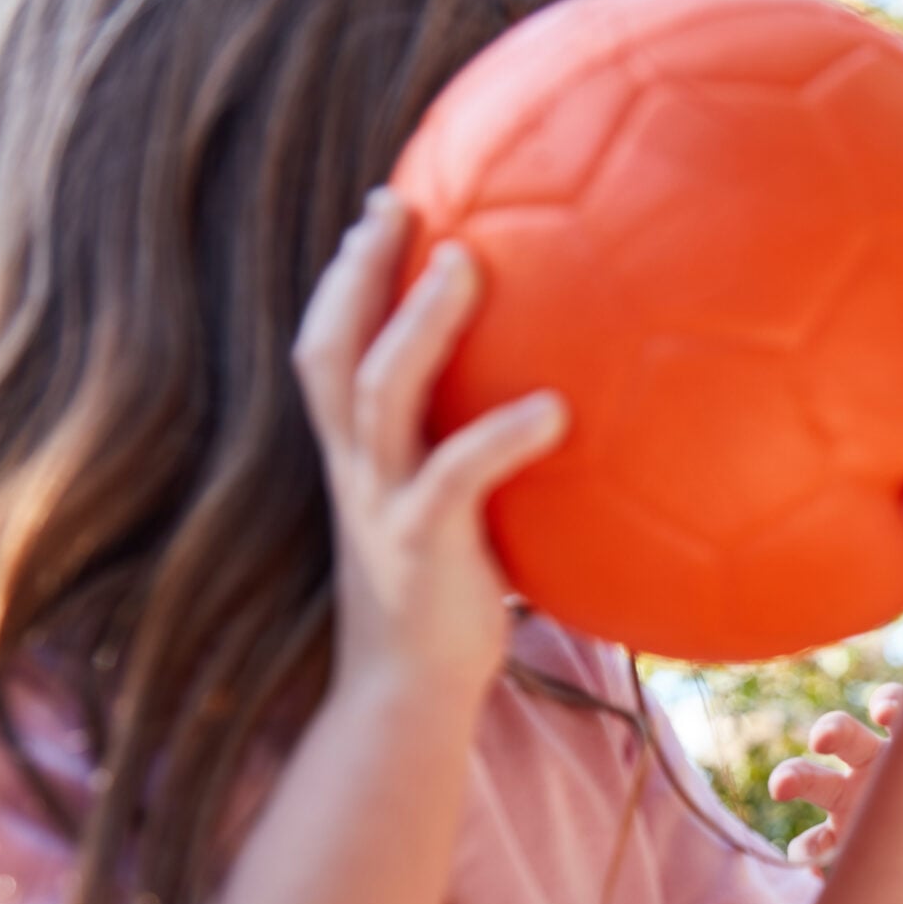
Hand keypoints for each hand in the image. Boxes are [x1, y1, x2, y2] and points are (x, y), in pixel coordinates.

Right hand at [292, 189, 569, 701]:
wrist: (408, 699)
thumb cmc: (445, 611)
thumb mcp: (458, 525)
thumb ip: (486, 469)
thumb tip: (571, 420)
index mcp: (361, 459)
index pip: (332, 349)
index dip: (347, 278)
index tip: (383, 211)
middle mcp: (357, 468)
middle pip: (331, 347)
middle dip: (356, 271)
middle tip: (397, 205)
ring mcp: (381, 502)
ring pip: (380, 390)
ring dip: (421, 322)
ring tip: (466, 264)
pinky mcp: (421, 543)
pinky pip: (456, 475)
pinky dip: (502, 436)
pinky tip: (555, 410)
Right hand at [769, 683, 902, 866]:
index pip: (895, 712)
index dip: (891, 708)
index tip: (886, 713)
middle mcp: (870, 763)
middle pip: (845, 735)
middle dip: (833, 731)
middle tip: (824, 737)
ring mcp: (846, 799)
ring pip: (811, 777)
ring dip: (794, 776)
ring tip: (781, 786)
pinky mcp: (834, 837)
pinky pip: (811, 841)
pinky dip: (806, 849)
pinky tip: (803, 858)